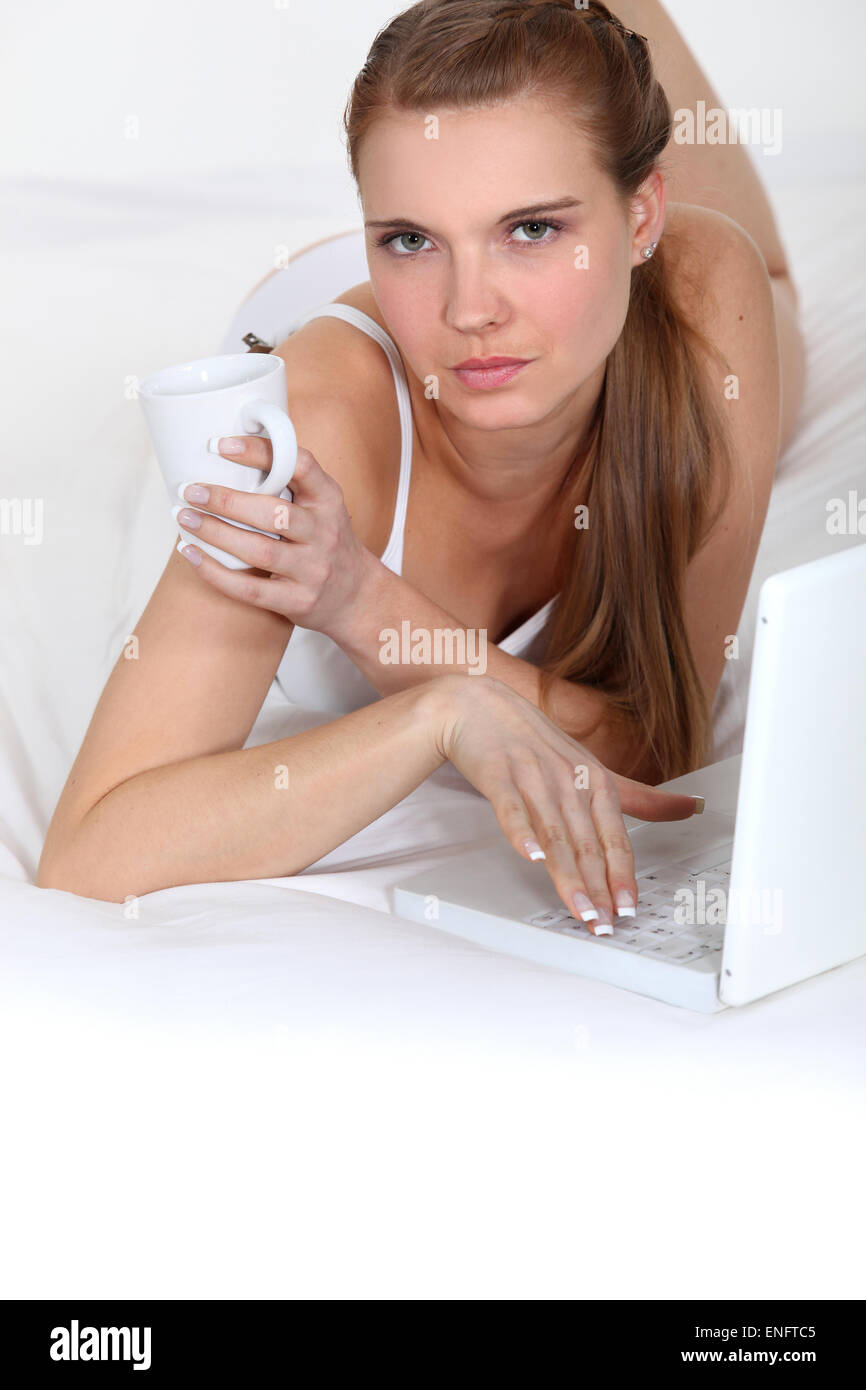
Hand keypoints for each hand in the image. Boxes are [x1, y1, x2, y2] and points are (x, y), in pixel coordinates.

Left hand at [174, 434, 369, 636]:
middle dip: (227, 501)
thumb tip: (228, 452)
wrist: (357, 597)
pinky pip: (250, 589)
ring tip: (185, 519)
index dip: (260, 452)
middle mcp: (324, 533)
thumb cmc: (326, 542)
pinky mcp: (298, 601)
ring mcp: (312, 570)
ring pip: (259, 551)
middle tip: (191, 491)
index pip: (300, 465)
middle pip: (274, 513)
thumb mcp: (322, 506)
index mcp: (328, 500)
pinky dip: (215, 573)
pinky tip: (192, 555)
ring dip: (216, 533)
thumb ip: (289, 483)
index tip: (221, 445)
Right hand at [433, 674, 702, 933]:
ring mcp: (533, 777)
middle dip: (599, 887)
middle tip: (606, 923)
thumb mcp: (591, 766)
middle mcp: (567, 780)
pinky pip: (511, 808)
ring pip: (555, 834)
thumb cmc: (534, 740)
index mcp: (593, 779)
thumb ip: (638, 795)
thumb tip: (691, 807)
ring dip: (568, 875)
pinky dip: (521, 832)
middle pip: (587, 842)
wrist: (477, 705)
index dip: (622, 875)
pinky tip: (530, 857)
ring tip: (580, 909)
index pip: (614, 836)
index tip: (628, 908)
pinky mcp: (498, 775)